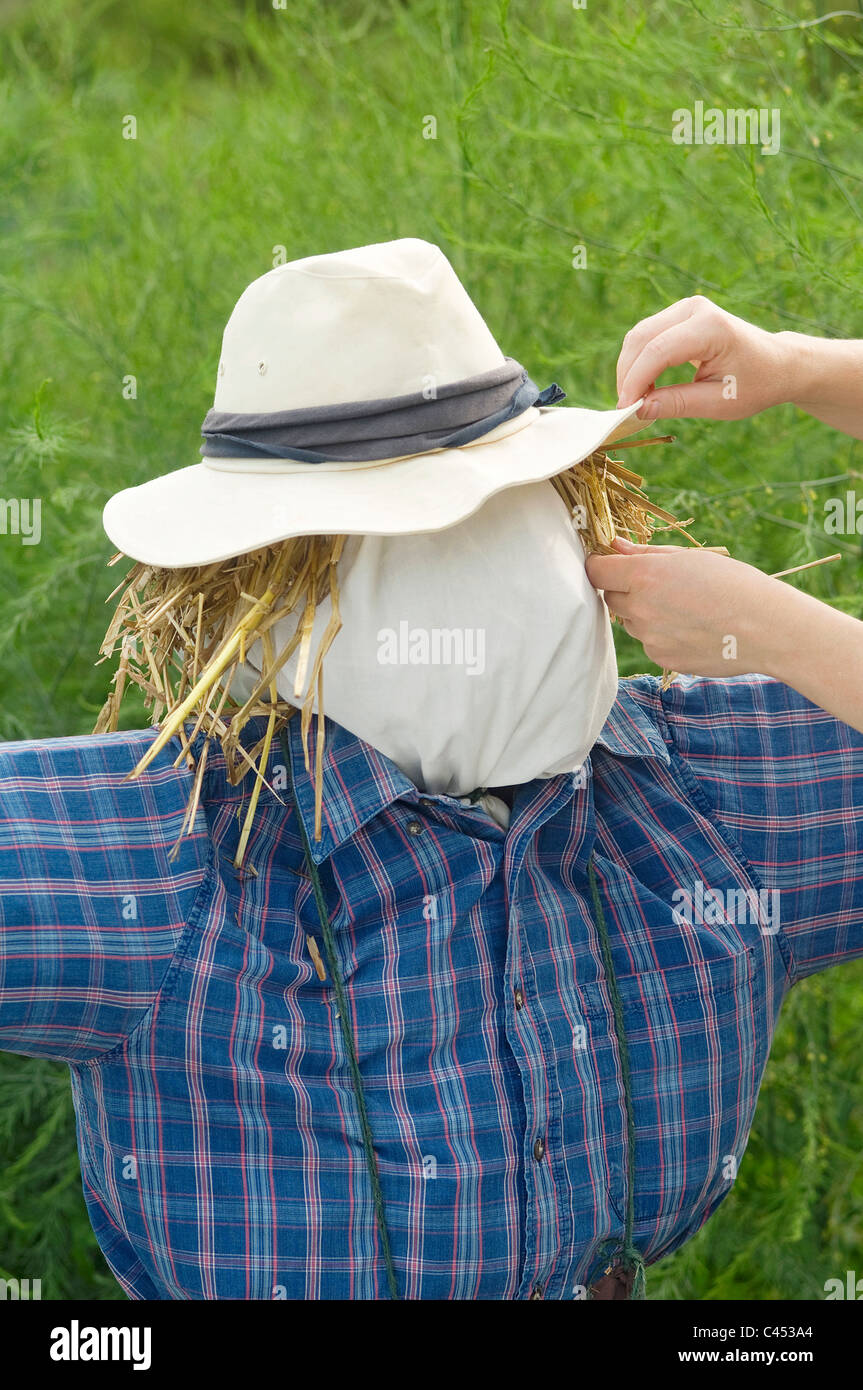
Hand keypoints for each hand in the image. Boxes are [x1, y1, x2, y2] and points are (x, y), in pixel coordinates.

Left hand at [585, 537, 790, 676]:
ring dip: (644, 613)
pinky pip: (650, 643)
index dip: (600, 565)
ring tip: (684, 607)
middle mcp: (640, 609)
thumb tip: (614, 547)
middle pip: (611, 597)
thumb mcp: (689, 558)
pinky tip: (692, 628)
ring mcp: (649, 638)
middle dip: (624, 589)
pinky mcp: (661, 659)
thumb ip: (644, 554)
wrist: (765, 627)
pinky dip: (662, 635)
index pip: (596, 571)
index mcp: (644, 576)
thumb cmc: (732, 583)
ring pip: (631, 622)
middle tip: (659, 584)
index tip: (608, 563)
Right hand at [616, 295, 792, 422]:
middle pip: (641, 338)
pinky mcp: (679, 315)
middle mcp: (695, 308)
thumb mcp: (719, 402)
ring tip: (637, 400)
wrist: (777, 363)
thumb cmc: (755, 384)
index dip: (636, 381)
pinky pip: (647, 336)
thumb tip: (639, 409)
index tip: (625, 410)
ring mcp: (686, 308)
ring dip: (630, 368)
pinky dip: (638, 362)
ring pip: (639, 336)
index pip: (658, 351)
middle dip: (627, 375)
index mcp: (711, 327)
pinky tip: (644, 387)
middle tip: (627, 408)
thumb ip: (678, 404)